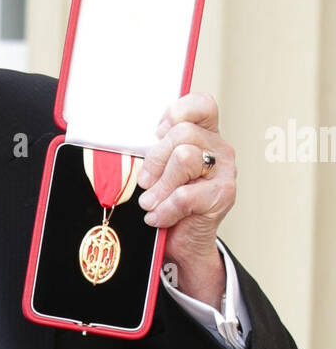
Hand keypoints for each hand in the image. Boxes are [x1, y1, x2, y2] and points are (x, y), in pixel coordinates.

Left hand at [136, 92, 234, 307]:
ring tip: (151, 202)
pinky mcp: (223, 195)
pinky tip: (159, 217)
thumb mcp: (156, 171)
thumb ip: (152, 152)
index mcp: (204, 135)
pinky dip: (165, 209)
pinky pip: (185, 195)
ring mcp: (223, 171)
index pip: (200, 105)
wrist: (183, 244)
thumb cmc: (167, 204)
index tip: (156, 135)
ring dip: (160, 186)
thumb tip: (124, 148)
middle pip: (182, 133)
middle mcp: (218, 149)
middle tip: (146, 183)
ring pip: (184, 158)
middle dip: (155, 160)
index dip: (175, 114)